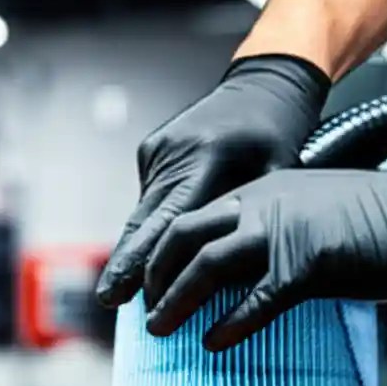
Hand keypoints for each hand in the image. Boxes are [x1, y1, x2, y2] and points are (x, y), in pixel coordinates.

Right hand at [94, 55, 329, 307]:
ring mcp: (157, 150)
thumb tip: (227, 271)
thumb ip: (250, 218)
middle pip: (143, 221)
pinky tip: (163, 239)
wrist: (262, 86)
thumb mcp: (277, 175)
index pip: (169, 220)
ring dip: (141, 248)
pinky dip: (155, 221)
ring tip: (132, 287)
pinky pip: (150, 195)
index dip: (142, 259)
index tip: (120, 289)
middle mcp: (173, 154)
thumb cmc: (277, 136)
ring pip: (143, 213)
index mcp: (206, 159)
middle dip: (127, 265)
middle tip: (109, 299)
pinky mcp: (150, 149)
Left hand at [142, 148, 386, 350]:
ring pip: (207, 264)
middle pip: (186, 232)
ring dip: (177, 300)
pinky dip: (227, 325)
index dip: (171, 246)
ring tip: (160, 328)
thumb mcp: (328, 208)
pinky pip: (252, 301)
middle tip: (146, 303)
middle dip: (158, 271)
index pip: (202, 214)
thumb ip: (291, 227)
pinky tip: (214, 343)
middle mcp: (268, 202)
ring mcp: (285, 232)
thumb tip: (268, 265)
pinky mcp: (308, 266)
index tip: (157, 274)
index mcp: (272, 187)